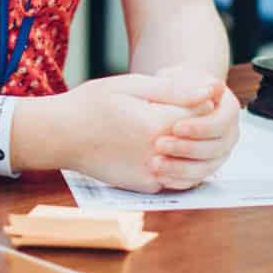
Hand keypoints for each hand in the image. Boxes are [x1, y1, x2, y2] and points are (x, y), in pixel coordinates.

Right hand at [29, 72, 221, 192]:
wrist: (61, 136)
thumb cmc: (92, 105)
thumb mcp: (132, 86)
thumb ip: (175, 90)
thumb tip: (211, 90)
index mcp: (158, 124)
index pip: (205, 114)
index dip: (203, 101)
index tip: (191, 94)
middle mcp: (159, 154)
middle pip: (203, 141)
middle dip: (200, 125)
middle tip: (184, 111)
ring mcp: (152, 174)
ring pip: (194, 163)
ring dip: (193, 147)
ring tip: (177, 130)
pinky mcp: (145, 186)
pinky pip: (176, 177)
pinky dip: (179, 163)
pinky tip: (166, 147)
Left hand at [145, 66, 240, 190]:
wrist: (173, 96)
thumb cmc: (178, 84)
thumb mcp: (181, 78)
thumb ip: (193, 86)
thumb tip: (213, 89)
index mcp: (229, 109)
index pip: (221, 123)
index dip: (200, 128)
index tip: (176, 127)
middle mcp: (228, 133)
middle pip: (215, 148)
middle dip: (187, 149)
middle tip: (161, 145)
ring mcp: (218, 152)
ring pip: (207, 167)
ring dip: (181, 169)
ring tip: (156, 164)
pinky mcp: (205, 166)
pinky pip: (197, 179)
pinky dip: (179, 180)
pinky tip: (161, 177)